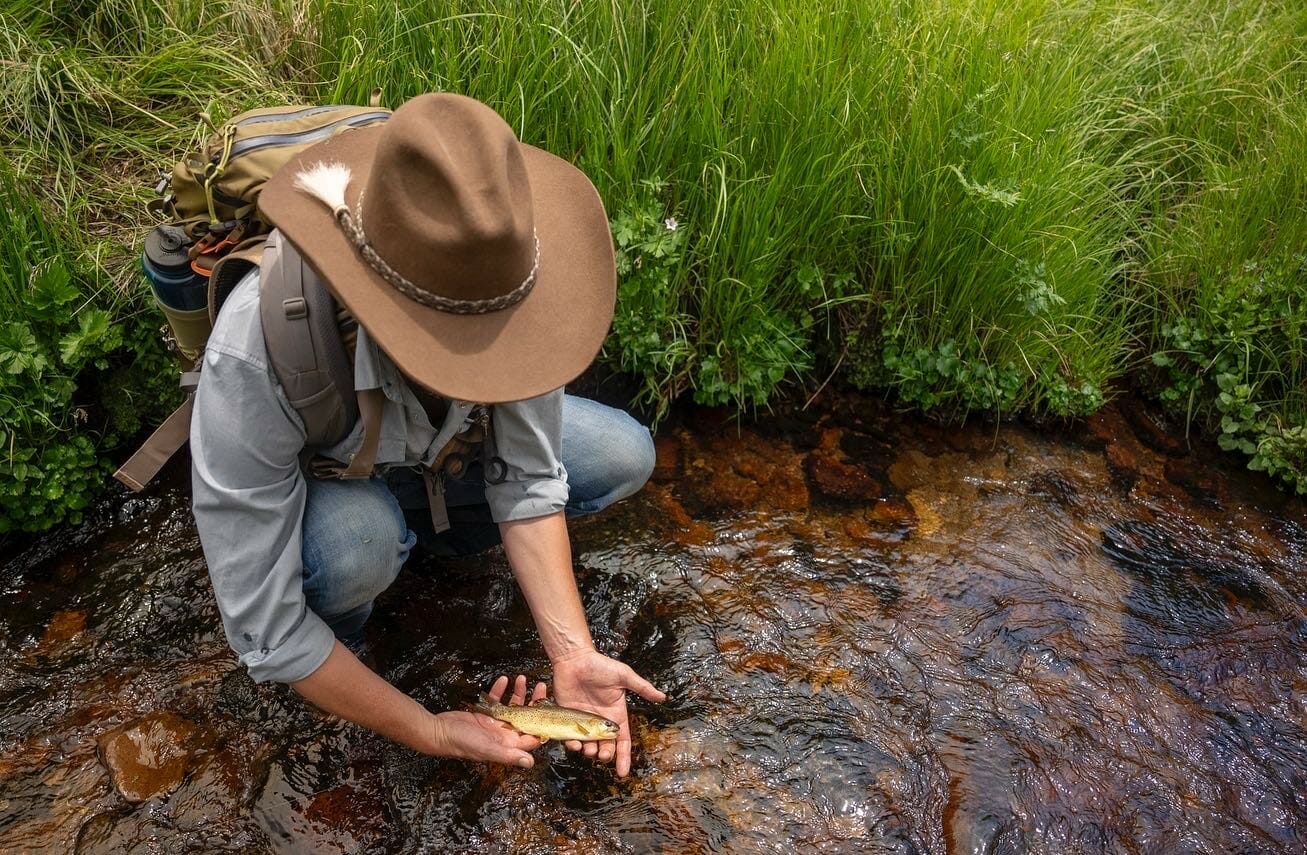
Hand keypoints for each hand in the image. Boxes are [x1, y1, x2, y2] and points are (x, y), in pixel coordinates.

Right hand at [429, 674, 545, 767]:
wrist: (439, 732)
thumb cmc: (462, 744)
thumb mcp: (488, 749)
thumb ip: (510, 755)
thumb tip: (530, 763)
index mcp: (508, 744)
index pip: (532, 735)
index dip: (544, 722)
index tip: (551, 706)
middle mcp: (504, 734)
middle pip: (526, 717)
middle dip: (534, 702)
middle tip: (540, 686)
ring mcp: (495, 723)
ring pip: (512, 706)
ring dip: (518, 692)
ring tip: (521, 678)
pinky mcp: (484, 713)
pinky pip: (496, 699)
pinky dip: (500, 689)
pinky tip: (503, 680)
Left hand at [550, 649, 665, 776]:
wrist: (574, 659)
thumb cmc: (600, 666)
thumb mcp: (624, 676)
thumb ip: (642, 688)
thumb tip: (663, 697)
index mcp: (615, 715)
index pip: (622, 741)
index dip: (623, 757)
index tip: (623, 773)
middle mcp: (600, 722)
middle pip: (606, 747)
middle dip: (606, 755)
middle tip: (603, 754)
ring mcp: (583, 722)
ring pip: (588, 746)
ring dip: (589, 752)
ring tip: (589, 749)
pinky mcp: (568, 719)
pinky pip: (570, 738)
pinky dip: (572, 744)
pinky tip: (573, 743)